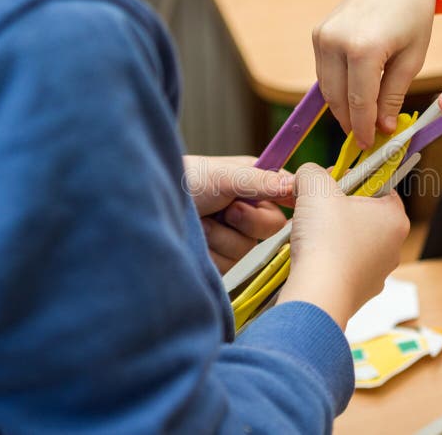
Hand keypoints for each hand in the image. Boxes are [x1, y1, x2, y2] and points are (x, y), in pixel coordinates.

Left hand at [183, 156, 293, 272]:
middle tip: (226, 209)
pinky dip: (211, 253)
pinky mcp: (220, 261)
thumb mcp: (224, 176)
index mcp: (254, 182)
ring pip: (249, 249)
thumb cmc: (183, 181)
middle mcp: (247, 210)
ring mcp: (233, 237)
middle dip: (247, 221)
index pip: (287, 194)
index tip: (291, 204)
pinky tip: (197, 241)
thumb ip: (260, 182)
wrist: (146, 209)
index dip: (291, 201)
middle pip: (273, 228)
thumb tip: (294, 183)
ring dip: (223, 237)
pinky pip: (230, 265)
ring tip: (203, 222)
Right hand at [277, 163, 409, 326]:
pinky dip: (328, 260)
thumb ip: (313, 172)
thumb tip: (310, 174)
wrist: (317, 295)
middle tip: (315, 207)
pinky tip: (310, 258)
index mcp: (395, 218)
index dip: (354, 178)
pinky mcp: (360, 292)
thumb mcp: (315, 187)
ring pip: (353, 241)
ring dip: (332, 234)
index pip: (381, 187)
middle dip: (339, 207)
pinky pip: (343, 266)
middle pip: (365, 214)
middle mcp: (394, 247)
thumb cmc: (325, 237)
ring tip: (308, 234)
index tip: (331, 182)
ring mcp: (378, 273)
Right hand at [313, 0, 441, 148]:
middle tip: (365, 138)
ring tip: (360, 121)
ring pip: (327, 88)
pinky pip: (324, 73)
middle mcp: (336, 41)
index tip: (369, 144)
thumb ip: (393, 95)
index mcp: (364, 48)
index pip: (359, 102)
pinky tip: (353, 98)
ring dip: (342, 108)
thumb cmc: (413, 13)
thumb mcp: (412, 59)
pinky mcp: (318, 34)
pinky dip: (337, 89)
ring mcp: (323, 36)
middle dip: (351, 122)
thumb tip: (384, 128)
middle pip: (338, 98)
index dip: (364, 128)